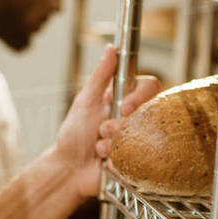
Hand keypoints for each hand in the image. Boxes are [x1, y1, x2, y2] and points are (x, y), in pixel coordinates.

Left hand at [53, 45, 158, 198]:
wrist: (69, 169)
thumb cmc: (73, 135)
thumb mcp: (84, 102)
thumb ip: (100, 76)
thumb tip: (111, 49)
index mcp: (124, 99)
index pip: (149, 87)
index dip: (141, 96)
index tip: (125, 107)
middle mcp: (135, 118)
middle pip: (148, 113)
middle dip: (121, 125)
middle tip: (102, 131)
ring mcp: (139, 140)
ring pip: (144, 136)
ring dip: (115, 143)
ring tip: (99, 148)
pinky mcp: (139, 161)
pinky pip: (141, 158)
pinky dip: (118, 160)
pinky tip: (105, 162)